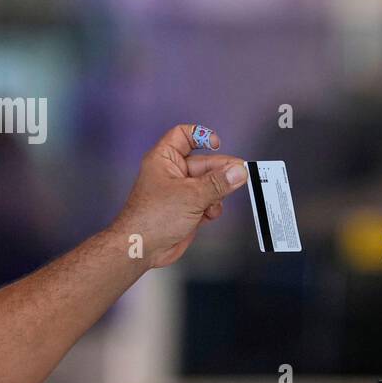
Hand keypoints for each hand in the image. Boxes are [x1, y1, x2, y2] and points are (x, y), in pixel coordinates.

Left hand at [110, 125, 247, 268]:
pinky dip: (211, 207)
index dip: (201, 136)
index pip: (183, 136)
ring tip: (214, 202)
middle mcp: (172, 173)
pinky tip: (208, 214)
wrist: (143, 247)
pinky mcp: (187, 208)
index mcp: (165, 159)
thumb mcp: (191, 195)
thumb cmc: (152, 218)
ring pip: (209, 184)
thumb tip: (238, 172)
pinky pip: (208, 201)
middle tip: (237, 176)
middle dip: (219, 172)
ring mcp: (180, 191)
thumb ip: (218, 183)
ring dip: (216, 193)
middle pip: (204, 163)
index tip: (217, 144)